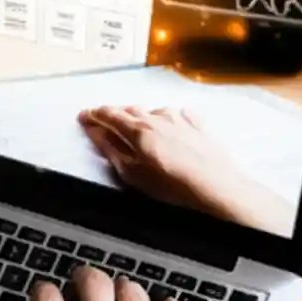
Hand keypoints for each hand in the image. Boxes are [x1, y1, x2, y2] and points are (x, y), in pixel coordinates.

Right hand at [79, 106, 294, 232]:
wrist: (216, 190)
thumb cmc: (175, 188)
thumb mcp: (132, 173)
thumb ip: (111, 149)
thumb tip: (96, 133)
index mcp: (139, 130)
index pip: (109, 115)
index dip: (94, 115)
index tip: (85, 116)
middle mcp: (159, 119)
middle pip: (130, 110)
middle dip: (115, 114)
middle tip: (105, 120)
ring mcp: (181, 121)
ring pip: (154, 111)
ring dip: (141, 115)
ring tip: (136, 124)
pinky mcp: (198, 128)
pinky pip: (179, 115)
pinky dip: (169, 117)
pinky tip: (171, 124)